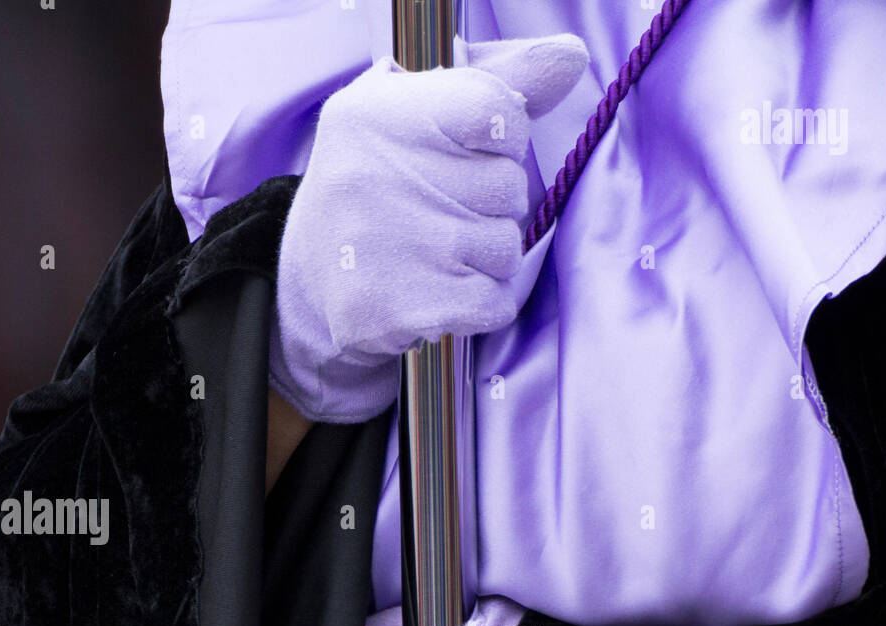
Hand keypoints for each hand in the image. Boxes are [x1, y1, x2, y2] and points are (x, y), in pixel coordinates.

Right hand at [269, 34, 587, 423]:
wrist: (313, 286)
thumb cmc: (382, 186)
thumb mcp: (418, 114)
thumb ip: (496, 81)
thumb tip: (572, 57)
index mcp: (380, 111)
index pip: (500, 110)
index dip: (504, 142)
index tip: (468, 155)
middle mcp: (378, 173)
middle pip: (511, 188)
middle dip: (493, 208)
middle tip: (442, 214)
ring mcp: (389, 244)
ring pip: (507, 250)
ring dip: (488, 260)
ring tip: (439, 256)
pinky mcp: (400, 308)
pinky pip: (494, 303)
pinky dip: (482, 304)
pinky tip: (443, 293)